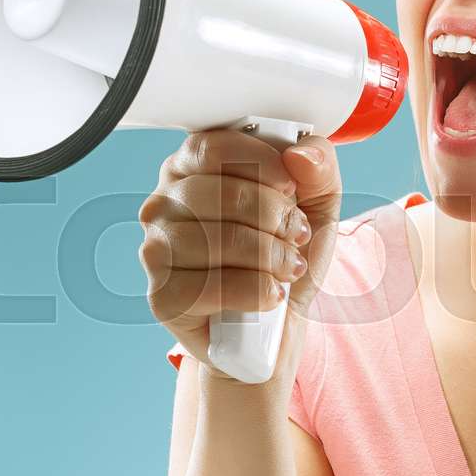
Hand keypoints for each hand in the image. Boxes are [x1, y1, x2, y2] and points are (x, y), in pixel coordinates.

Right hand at [138, 129, 341, 370]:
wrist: (275, 328)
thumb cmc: (284, 258)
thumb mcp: (316, 205)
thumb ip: (318, 167)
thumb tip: (300, 154)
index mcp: (191, 169)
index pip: (215, 147)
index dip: (262, 164)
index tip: (290, 187)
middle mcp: (164, 205)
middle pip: (222, 193)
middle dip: (276, 217)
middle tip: (296, 236)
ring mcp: (156, 251)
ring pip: (220, 239)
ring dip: (272, 256)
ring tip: (288, 268)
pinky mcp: (163, 297)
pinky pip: (213, 286)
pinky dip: (256, 291)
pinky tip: (271, 294)